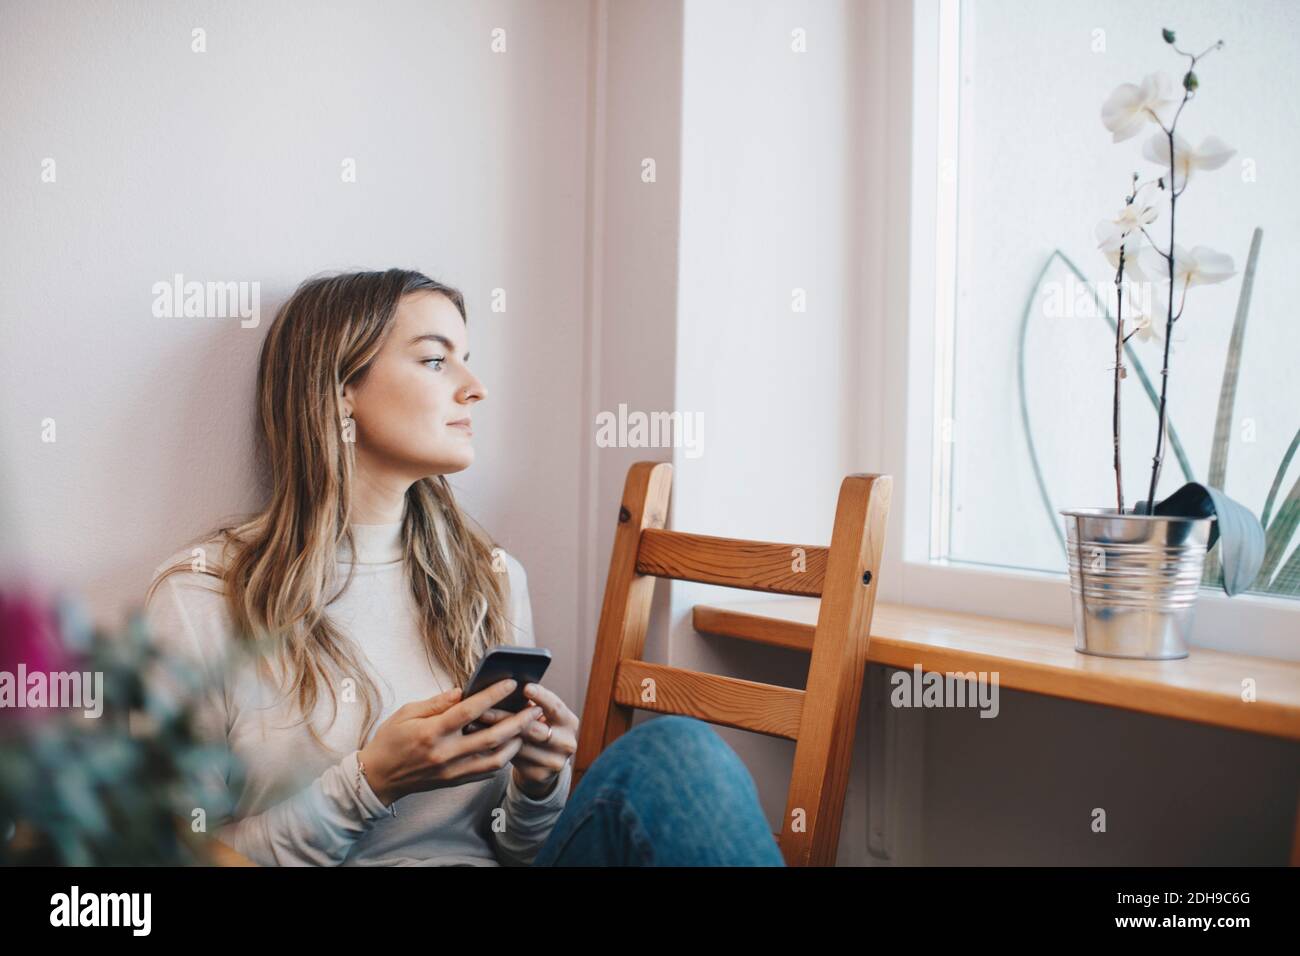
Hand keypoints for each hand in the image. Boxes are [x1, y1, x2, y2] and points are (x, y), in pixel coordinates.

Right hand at [357, 679, 542, 805]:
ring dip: (516, 743)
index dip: (492, 696)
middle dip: (517, 722)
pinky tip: (511, 745)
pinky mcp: (455, 781)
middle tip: (534, 709)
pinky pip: (486, 772)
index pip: (468, 711)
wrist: (378, 778)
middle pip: (491, 738)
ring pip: (494, 759)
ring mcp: (452, 771)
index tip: (510, 683)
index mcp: (431, 732)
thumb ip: (437, 702)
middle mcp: (445, 754)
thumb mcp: (407, 713)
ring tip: (528, 727)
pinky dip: (501, 758)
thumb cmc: (390, 741)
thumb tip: (462, 690)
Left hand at [477, 682, 577, 800]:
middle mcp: (567, 743)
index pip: (556, 707)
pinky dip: (496, 749)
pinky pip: (514, 760)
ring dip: (495, 734)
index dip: (541, 697)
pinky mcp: (540, 775)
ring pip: (520, 746)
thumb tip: (505, 688)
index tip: (525, 687)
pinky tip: (479, 741)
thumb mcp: (542, 715)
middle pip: (534, 729)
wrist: (544, 761)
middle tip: (484, 709)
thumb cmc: (538, 726)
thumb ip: (530, 703)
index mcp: (569, 722)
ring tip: (473, 724)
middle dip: (507, 717)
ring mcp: (554, 762)